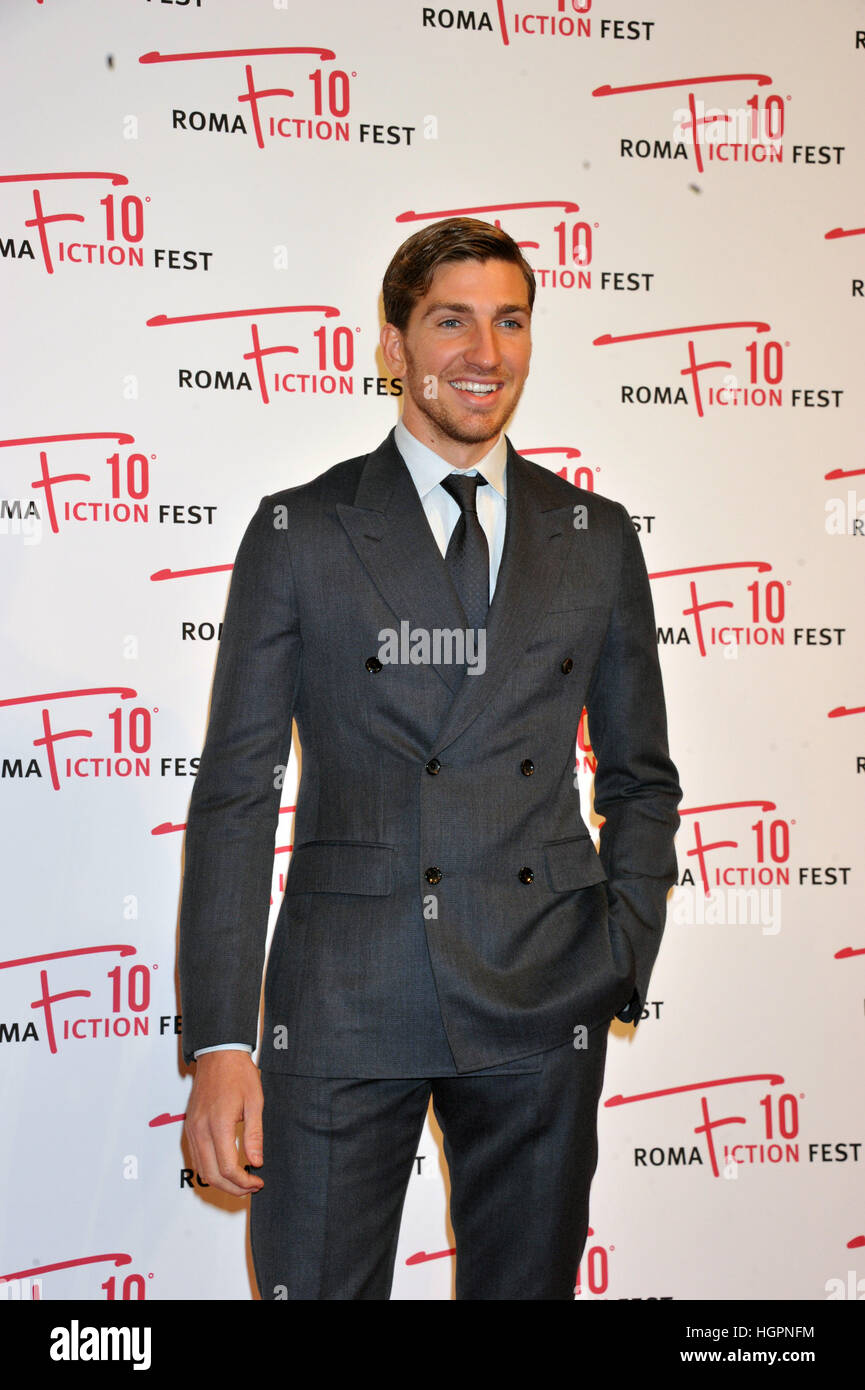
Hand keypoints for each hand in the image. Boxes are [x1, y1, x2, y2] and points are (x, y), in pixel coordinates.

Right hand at [185, 1050, 263, 1195]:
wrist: (218, 1055)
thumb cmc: (239, 1075)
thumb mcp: (255, 1103)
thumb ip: (254, 1135)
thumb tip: (256, 1163)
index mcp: (218, 1124)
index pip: (228, 1168)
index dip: (244, 1182)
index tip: (258, 1181)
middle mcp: (200, 1130)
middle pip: (212, 1175)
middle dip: (233, 1188)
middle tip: (251, 1187)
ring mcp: (192, 1129)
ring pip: (202, 1169)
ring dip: (221, 1181)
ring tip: (242, 1180)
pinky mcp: (189, 1127)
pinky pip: (196, 1157)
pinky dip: (210, 1169)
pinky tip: (227, 1167)